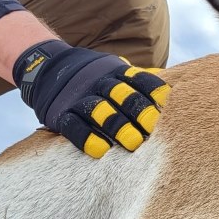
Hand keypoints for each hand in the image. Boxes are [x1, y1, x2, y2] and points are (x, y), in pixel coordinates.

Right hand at [13, 39, 169, 157]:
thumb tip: (172, 87)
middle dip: (138, 111)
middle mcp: (99, 82)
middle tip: (152, 128)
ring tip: (133, 142)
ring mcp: (79, 97)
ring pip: (100, 110)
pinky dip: (87, 138)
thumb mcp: (114, 70)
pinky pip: (74, 126)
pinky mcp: (61, 113)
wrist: (46, 68)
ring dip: (117, 126)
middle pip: (122, 96)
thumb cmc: (94, 77)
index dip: (152, 92)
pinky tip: (101, 150)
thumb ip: (139, 81)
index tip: (166, 104)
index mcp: (116, 72)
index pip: (138, 80)